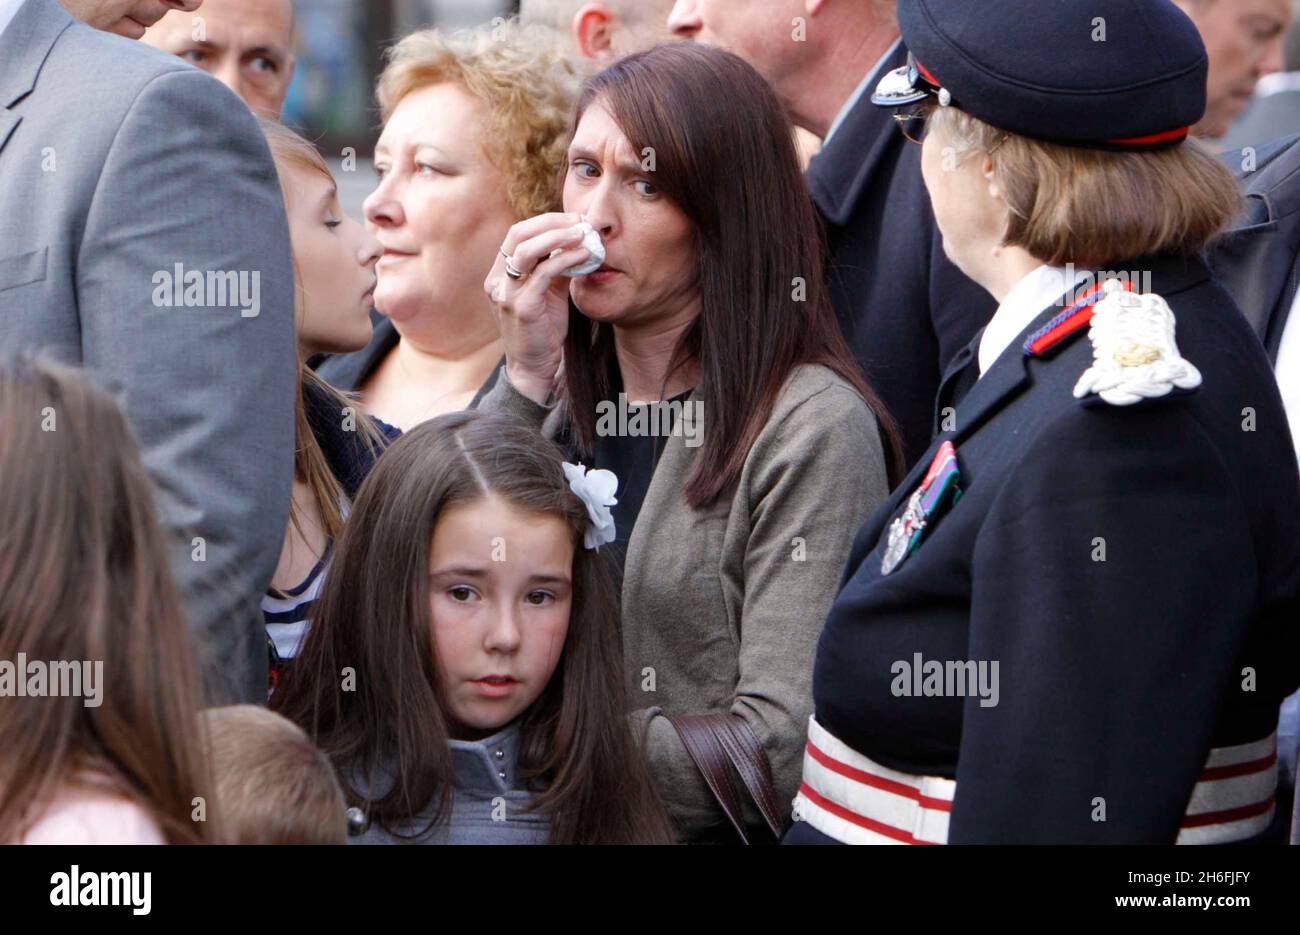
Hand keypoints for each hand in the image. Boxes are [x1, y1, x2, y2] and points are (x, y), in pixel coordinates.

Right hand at [484, 212, 590, 404]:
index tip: (574, 219)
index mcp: (500, 274)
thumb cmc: (543, 329)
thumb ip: (557, 267)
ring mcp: (506, 294)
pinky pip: (543, 274)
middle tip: (580, 222)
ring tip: (583, 234)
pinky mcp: (521, 307)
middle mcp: (498, 281)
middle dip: (551, 222)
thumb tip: (578, 241)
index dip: (545, 221)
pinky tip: (583, 256)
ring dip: (557, 237)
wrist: (535, 367)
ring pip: (526, 250)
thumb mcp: (550, 292)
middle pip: (518, 235)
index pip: (516, 234)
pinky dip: (565, 260)